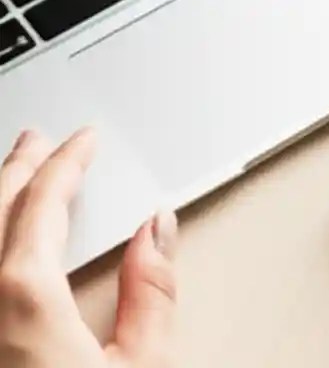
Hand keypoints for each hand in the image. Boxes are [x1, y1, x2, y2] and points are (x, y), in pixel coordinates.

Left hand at [0, 128, 178, 367]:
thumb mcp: (141, 366)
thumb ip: (149, 295)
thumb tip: (157, 232)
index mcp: (25, 299)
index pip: (41, 207)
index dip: (66, 164)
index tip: (85, 140)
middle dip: (20, 170)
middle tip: (39, 142)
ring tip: (15, 178)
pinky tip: (4, 236)